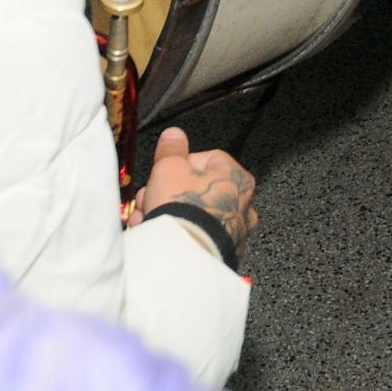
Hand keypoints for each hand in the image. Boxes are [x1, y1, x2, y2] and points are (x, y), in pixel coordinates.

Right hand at [133, 126, 257, 265]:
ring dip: (170, 216)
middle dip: (170, 194)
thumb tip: (174, 135)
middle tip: (151, 198)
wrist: (184, 254)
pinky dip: (179, 238)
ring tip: (148, 220)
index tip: (164, 172)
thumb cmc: (183, 208)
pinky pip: (198, 240)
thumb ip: (172, 149)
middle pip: (200, 191)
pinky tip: (158, 239)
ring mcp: (235, 234)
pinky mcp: (223, 256)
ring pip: (197, 218)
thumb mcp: (169, 167)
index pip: (210, 159)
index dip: (181, 164)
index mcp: (237, 178)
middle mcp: (243, 206)